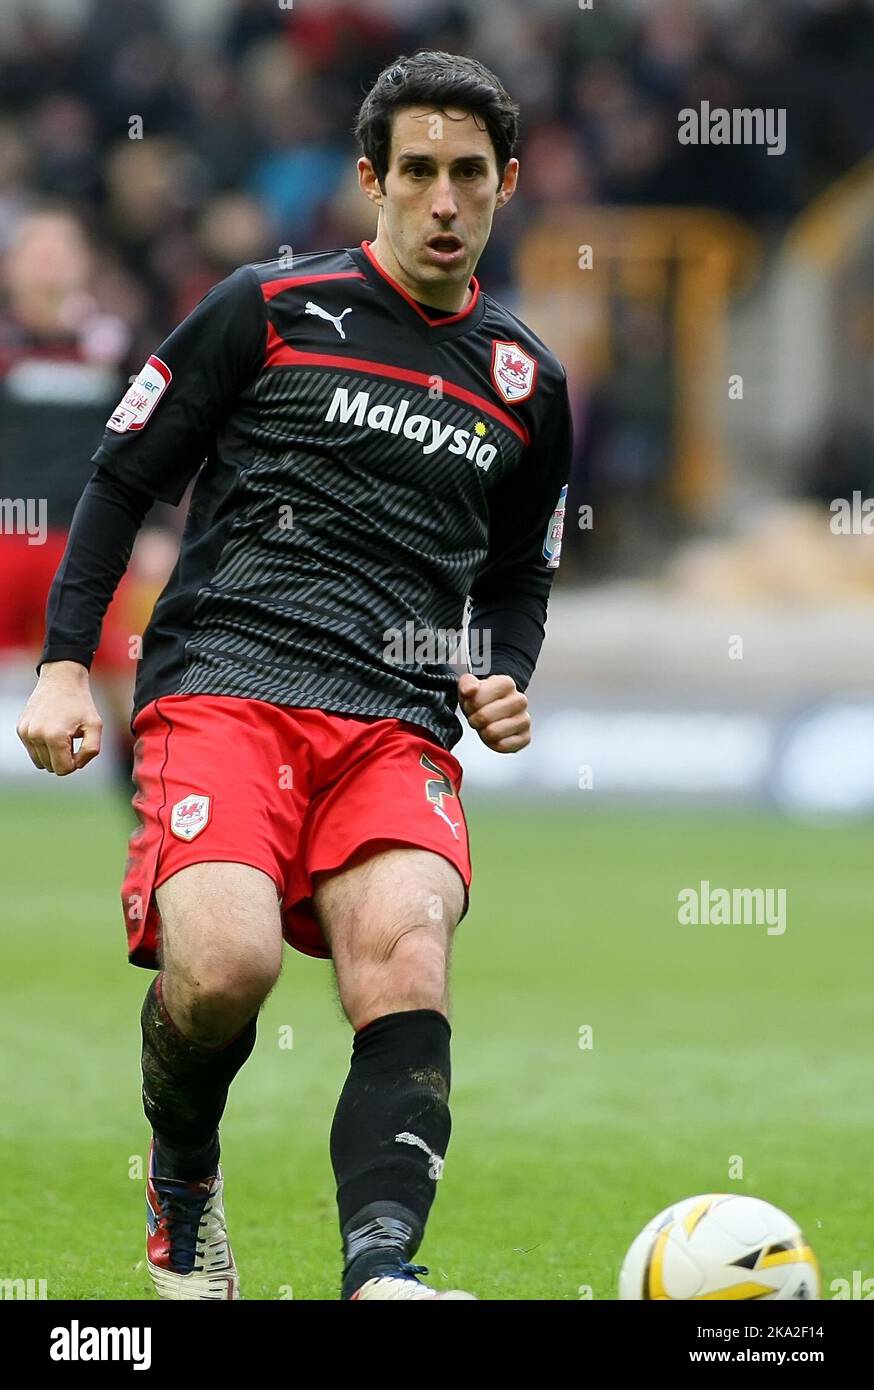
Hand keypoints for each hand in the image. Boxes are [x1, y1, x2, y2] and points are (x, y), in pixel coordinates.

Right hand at [17, 661, 102, 775]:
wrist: (61, 679)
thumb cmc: (81, 703)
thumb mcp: (95, 725)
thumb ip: (91, 750)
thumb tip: (76, 765)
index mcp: (54, 736)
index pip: (63, 770)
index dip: (74, 763)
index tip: (79, 747)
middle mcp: (35, 735)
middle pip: (51, 767)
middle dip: (63, 758)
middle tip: (71, 738)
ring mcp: (25, 732)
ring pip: (40, 762)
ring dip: (52, 754)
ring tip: (62, 735)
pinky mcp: (21, 729)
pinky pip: (33, 751)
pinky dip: (43, 746)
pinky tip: (52, 730)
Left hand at [457, 672, 530, 752]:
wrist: (492, 710)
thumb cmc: (481, 699)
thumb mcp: (468, 686)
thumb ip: (466, 684)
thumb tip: (470, 690)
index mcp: (507, 684)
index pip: (478, 700)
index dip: (469, 705)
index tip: (473, 704)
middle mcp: (520, 700)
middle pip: (484, 717)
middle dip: (475, 720)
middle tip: (478, 717)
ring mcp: (524, 719)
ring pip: (493, 733)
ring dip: (483, 732)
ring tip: (486, 725)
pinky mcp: (525, 737)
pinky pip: (503, 746)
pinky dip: (493, 743)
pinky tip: (495, 735)